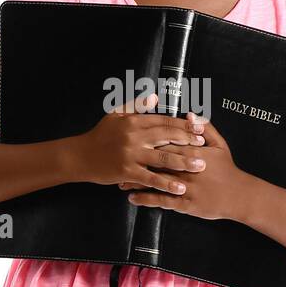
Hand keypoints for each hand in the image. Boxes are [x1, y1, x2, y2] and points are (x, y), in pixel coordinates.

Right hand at [74, 92, 205, 191]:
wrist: (80, 156)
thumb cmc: (99, 136)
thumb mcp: (115, 115)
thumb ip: (136, 105)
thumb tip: (155, 98)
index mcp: (134, 121)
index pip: (164, 121)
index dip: (183, 124)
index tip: (199, 128)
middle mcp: (134, 137)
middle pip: (167, 137)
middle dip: (188, 141)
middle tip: (205, 146)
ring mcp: (131, 155)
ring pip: (162, 158)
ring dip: (183, 163)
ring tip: (200, 166)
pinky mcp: (127, 172)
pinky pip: (151, 179)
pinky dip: (166, 184)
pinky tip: (180, 188)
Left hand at [118, 113, 248, 221]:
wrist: (239, 195)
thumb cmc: (227, 169)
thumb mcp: (220, 145)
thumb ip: (205, 128)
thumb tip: (190, 115)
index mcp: (193, 151)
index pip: (166, 142)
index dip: (148, 140)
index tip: (132, 138)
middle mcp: (186, 168)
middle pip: (156, 160)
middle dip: (137, 160)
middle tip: (120, 160)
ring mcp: (185, 186)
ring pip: (155, 181)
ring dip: (136, 182)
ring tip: (121, 182)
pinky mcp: (185, 203)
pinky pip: (161, 201)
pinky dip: (145, 199)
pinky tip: (133, 198)